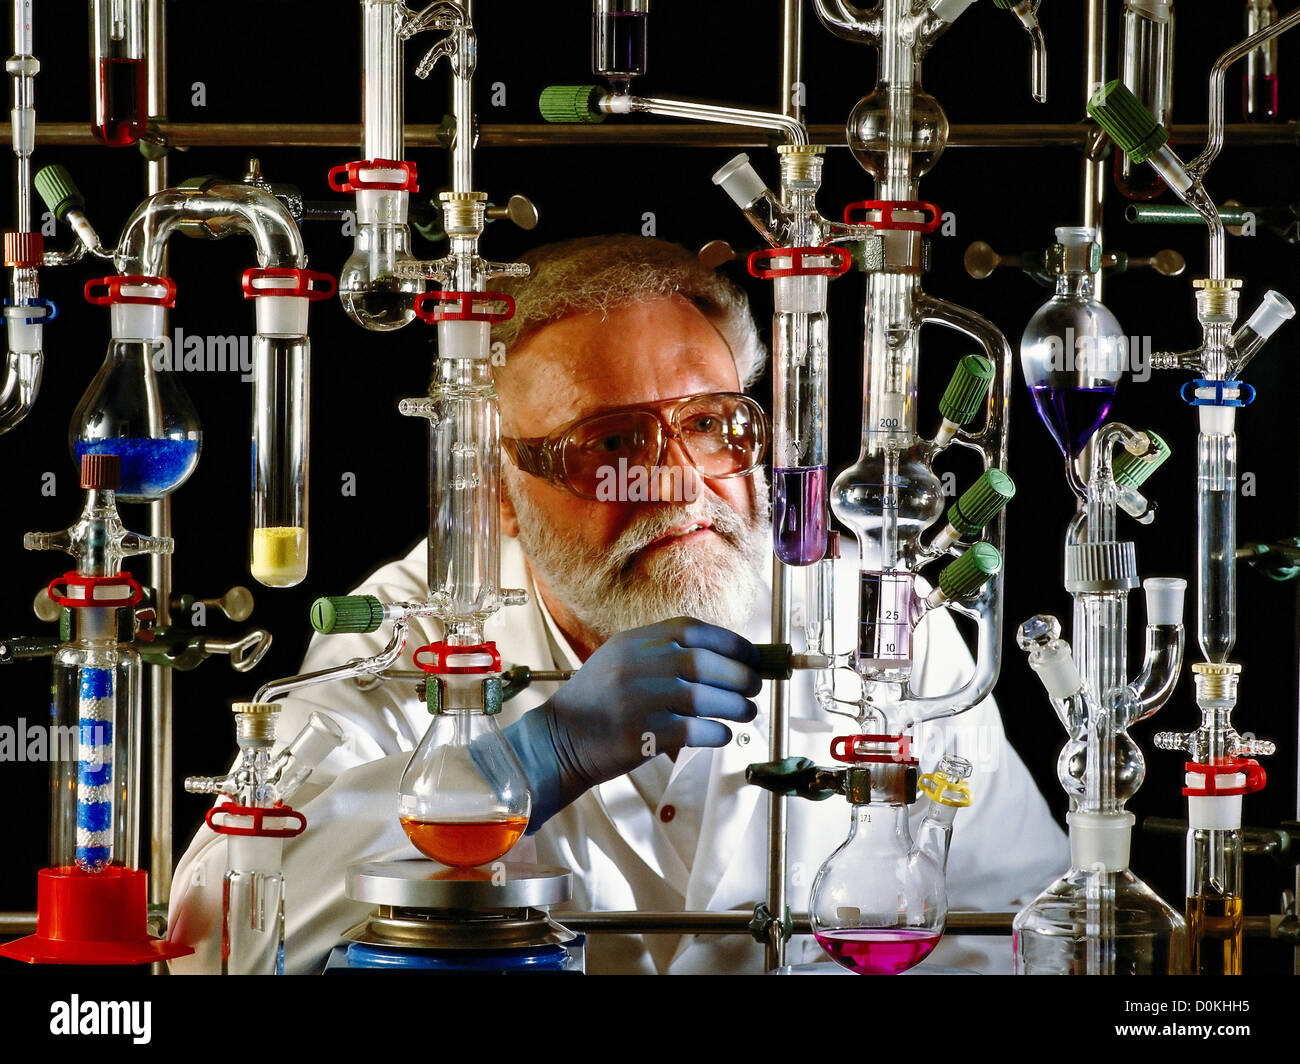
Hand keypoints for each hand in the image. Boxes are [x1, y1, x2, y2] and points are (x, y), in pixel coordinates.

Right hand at [503, 618, 760, 828]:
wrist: (558, 740)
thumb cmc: (597, 702)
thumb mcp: (621, 661)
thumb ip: (661, 653)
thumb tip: (723, 658)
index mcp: (635, 641)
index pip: (692, 629)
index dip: (730, 642)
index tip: (751, 655)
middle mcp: (639, 664)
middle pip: (706, 663)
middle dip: (741, 675)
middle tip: (756, 686)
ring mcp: (641, 699)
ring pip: (706, 697)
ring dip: (736, 706)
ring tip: (748, 711)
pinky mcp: (644, 734)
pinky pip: (696, 730)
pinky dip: (717, 733)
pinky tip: (723, 735)